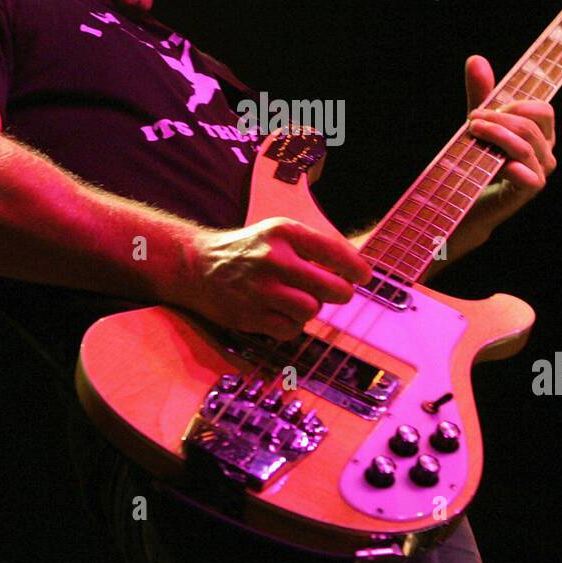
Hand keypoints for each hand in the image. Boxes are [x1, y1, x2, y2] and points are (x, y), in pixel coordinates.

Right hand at [182, 217, 371, 340]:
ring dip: (311, 308)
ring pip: (312, 311)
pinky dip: (292, 325)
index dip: (356, 268)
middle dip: (341, 293)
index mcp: (283, 233)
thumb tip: (354, 268)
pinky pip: (292, 329)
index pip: (333, 251)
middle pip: (331, 287)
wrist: (197, 266)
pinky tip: (281, 312)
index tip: (364, 276)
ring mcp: (261, 290)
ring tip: (299, 299)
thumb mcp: (278, 232)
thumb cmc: (249, 250)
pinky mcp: (251, 316)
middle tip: (339, 293)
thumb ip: (313, 246)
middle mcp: (273, 259)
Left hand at [462, 54, 556, 236]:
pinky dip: (511, 165)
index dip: (515, 105)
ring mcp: (539, 173)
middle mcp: (546, 153)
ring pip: (525, 144)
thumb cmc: (477, 160)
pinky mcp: (528, 191)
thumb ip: (481, 95)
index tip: (485, 109)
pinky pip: (527, 174)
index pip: (543, 110)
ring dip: (496, 134)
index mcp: (541, 134)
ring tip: (472, 132)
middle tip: (472, 120)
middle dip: (499, 118)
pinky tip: (497, 164)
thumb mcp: (479, 123)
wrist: (466, 200)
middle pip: (531, 124)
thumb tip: (475, 59)